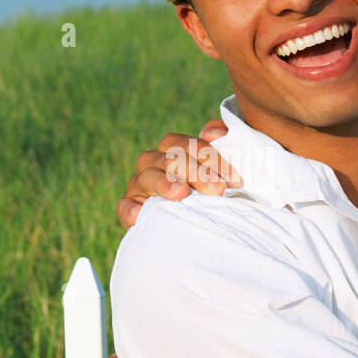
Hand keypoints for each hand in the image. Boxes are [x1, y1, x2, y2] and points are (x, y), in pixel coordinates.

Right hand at [114, 120, 236, 228]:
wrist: (192, 225)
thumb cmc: (208, 191)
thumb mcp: (219, 168)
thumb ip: (222, 141)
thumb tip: (212, 132)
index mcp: (171, 149)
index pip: (187, 145)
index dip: (211, 159)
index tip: (233, 179)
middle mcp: (152, 162)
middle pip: (170, 160)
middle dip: (196, 173)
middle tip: (218, 189)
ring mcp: (138, 185)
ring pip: (146, 178)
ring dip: (164, 184)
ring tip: (181, 193)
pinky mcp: (130, 209)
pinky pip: (124, 206)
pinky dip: (130, 209)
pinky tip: (140, 214)